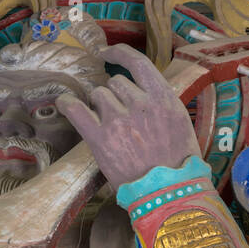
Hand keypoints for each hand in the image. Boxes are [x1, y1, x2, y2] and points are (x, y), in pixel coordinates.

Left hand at [55, 43, 201, 185]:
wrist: (170, 195)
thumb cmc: (179, 164)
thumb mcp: (182, 125)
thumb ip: (163, 104)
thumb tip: (144, 93)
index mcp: (164, 98)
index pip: (137, 62)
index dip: (119, 53)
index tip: (107, 53)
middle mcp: (140, 104)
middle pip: (115, 83)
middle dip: (115, 95)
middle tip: (122, 117)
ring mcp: (119, 120)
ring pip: (98, 95)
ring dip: (100, 106)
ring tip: (109, 126)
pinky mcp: (100, 139)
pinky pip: (75, 109)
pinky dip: (68, 104)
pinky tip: (66, 104)